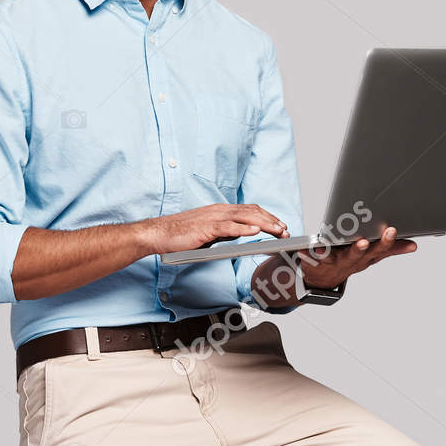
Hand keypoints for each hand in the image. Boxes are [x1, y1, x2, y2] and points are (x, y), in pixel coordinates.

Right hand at [139, 202, 287, 254]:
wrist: (159, 234)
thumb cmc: (181, 235)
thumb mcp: (209, 232)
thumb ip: (225, 231)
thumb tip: (241, 234)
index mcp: (220, 211)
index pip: (250, 210)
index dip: (268, 217)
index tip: (280, 226)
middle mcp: (219, 211)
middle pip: (252, 212)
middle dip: (271, 221)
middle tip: (285, 230)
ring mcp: (213, 218)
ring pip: (244, 217)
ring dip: (264, 224)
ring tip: (277, 230)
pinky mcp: (206, 228)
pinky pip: (228, 227)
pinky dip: (243, 229)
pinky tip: (255, 232)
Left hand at [297, 225, 416, 287]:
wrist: (323, 278)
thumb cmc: (351, 261)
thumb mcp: (373, 256)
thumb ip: (392, 249)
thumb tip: (413, 246)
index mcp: (367, 257)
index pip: (379, 249)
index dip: (386, 241)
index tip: (392, 230)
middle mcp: (352, 261)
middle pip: (359, 254)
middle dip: (363, 248)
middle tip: (365, 241)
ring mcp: (335, 262)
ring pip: (335, 257)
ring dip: (333, 252)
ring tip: (333, 246)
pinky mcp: (318, 262)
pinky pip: (313, 258)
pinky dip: (308, 255)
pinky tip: (304, 249)